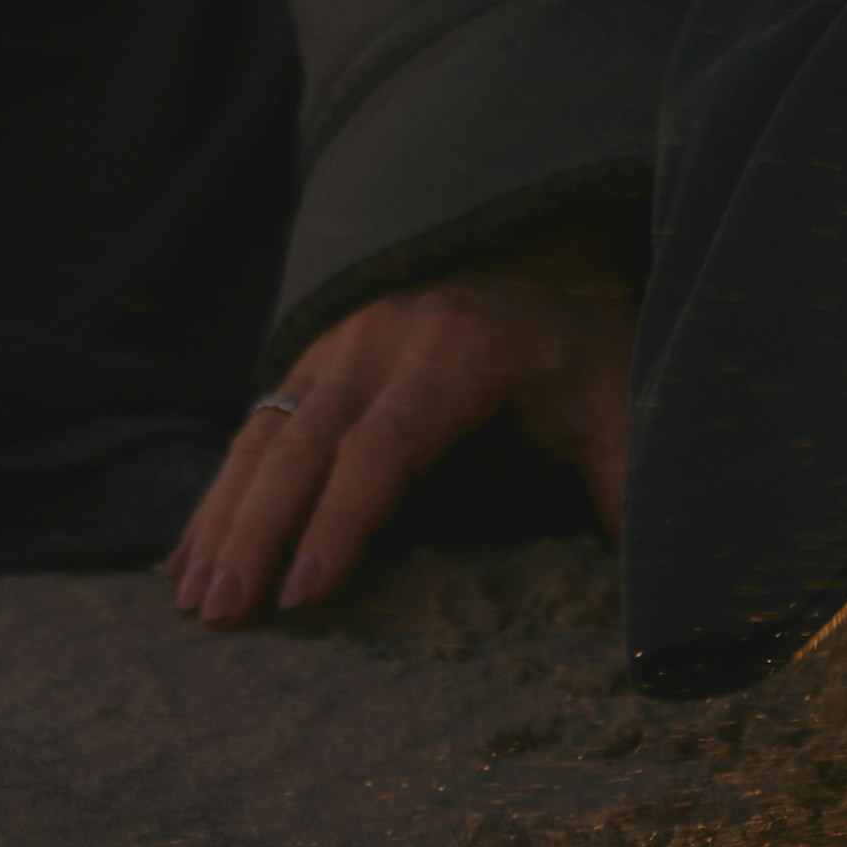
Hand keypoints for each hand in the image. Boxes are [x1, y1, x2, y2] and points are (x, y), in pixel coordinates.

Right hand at [168, 234, 634, 626]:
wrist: (538, 231)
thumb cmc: (577, 330)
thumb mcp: (618, 391)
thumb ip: (630, 476)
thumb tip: (664, 589)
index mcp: (455, 355)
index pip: (385, 446)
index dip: (342, 520)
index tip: (302, 592)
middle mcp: (380, 342)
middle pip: (303, 444)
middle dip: (255, 531)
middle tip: (219, 615)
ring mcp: (336, 344)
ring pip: (263, 434)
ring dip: (222, 516)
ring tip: (187, 597)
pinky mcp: (313, 357)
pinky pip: (252, 424)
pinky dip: (215, 491)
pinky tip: (182, 554)